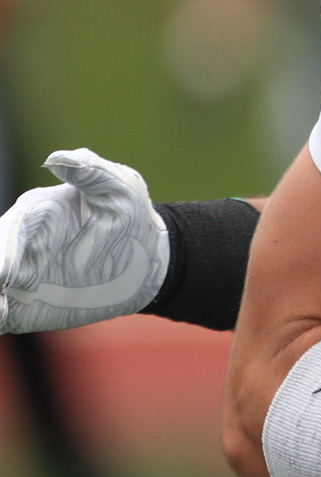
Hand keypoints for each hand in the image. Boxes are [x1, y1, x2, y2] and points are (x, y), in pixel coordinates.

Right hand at [0, 149, 167, 332]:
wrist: (149, 260)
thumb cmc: (131, 215)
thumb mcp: (120, 188)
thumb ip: (91, 173)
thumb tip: (59, 157)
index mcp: (33, 217)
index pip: (7, 234)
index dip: (3, 253)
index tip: (6, 274)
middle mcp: (18, 248)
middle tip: (1, 287)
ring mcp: (19, 279)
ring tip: (0, 311)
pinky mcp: (26, 307)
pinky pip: (0, 315)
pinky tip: (3, 319)